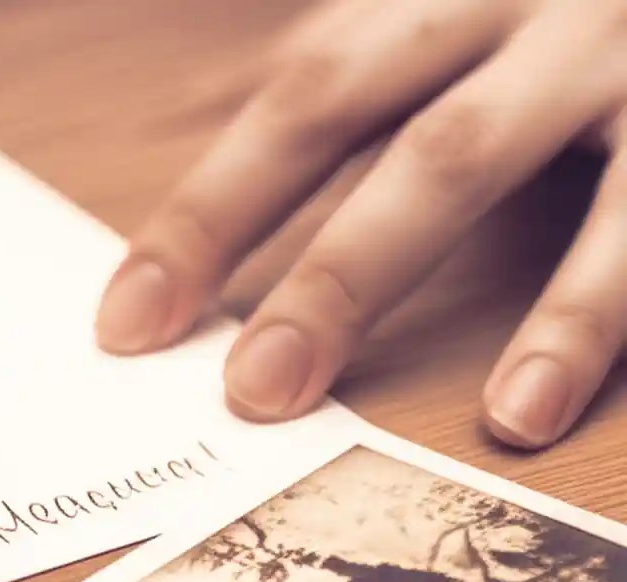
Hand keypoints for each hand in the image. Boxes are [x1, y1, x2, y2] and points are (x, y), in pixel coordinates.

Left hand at [96, 0, 626, 448]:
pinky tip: (542, 403)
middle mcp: (525, 15)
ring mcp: (619, 59)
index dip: (208, 215)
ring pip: (514, 165)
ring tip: (466, 414)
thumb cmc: (537, 2)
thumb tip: (190, 103)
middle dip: (329, 276)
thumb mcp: (428, 5)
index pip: (299, 108)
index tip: (129, 323)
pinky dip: (602, 311)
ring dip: (486, 299)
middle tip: (252, 393)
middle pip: (409, 144)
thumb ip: (332, 60)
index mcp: (435, 0)